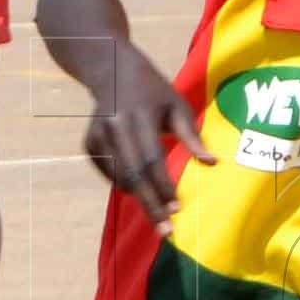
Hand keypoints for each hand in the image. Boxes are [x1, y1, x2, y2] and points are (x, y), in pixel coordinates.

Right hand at [80, 43, 202, 219]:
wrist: (110, 69)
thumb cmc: (152, 89)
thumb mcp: (176, 104)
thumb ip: (191, 135)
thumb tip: (210, 164)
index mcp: (139, 116)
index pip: (151, 159)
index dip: (163, 186)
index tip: (177, 208)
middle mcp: (114, 127)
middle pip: (132, 175)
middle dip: (150, 205)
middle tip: (165, 230)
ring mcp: (97, 136)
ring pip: (118, 178)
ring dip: (139, 196)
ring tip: (157, 210)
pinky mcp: (89, 143)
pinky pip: (109, 173)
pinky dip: (124, 183)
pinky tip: (138, 184)